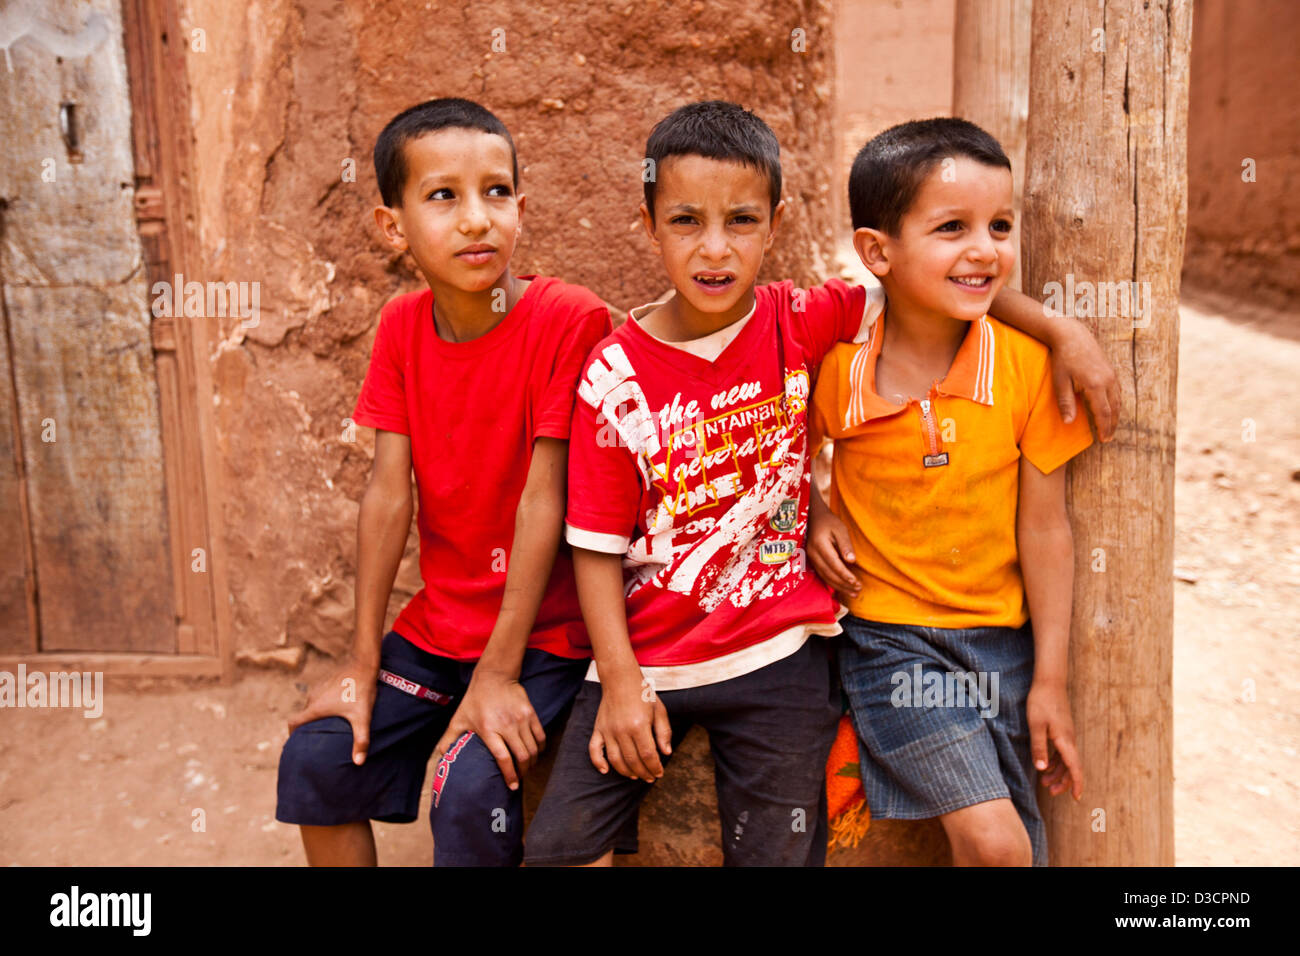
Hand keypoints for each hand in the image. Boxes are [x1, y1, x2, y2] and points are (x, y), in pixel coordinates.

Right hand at [287, 652, 378, 765]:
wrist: (364, 663)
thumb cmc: (361, 690)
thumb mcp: (362, 717)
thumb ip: (361, 740)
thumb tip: (359, 763)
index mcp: (316, 708)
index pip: (293, 723)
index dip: (291, 735)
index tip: (294, 743)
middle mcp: (313, 698)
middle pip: (303, 716)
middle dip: (306, 728)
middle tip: (313, 740)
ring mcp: (319, 688)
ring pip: (312, 706)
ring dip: (316, 716)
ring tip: (326, 727)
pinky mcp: (327, 682)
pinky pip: (321, 697)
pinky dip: (324, 706)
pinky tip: (336, 711)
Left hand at [433, 670, 542, 790]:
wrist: (494, 677)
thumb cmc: (475, 700)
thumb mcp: (459, 719)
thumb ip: (449, 739)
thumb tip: (440, 757)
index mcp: (489, 730)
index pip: (503, 758)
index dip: (509, 775)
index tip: (513, 786)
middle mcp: (507, 726)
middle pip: (522, 756)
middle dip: (524, 771)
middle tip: (521, 777)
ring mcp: (520, 719)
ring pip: (533, 748)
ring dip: (532, 762)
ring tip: (527, 767)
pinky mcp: (530, 713)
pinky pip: (540, 736)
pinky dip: (540, 748)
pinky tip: (536, 753)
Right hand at [589, 674, 671, 782]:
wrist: (620, 678)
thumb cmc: (642, 694)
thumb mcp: (659, 710)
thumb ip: (664, 732)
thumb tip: (666, 753)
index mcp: (639, 725)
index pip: (648, 755)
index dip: (655, 767)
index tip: (660, 773)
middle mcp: (622, 730)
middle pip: (633, 761)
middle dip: (644, 772)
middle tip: (651, 777)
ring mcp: (608, 730)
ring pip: (616, 760)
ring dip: (626, 772)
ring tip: (636, 776)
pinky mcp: (598, 728)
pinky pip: (594, 750)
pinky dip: (598, 762)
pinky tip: (606, 771)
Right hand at [807, 498, 859, 599]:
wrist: (813, 517)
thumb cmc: (829, 522)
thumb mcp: (840, 528)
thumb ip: (846, 544)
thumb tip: (852, 561)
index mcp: (820, 545)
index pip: (834, 564)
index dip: (845, 575)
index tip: (857, 582)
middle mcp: (813, 554)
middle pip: (829, 574)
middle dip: (844, 584)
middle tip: (858, 590)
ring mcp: (811, 559)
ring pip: (825, 577)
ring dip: (839, 587)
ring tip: (853, 593)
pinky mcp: (813, 561)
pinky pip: (822, 575)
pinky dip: (833, 583)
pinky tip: (843, 588)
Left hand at [1026, 680, 1083, 799]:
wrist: (1049, 683)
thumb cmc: (1040, 702)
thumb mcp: (1036, 726)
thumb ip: (1039, 747)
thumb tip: (1042, 769)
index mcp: (1065, 741)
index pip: (1074, 768)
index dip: (1076, 784)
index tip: (1076, 798)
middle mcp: (1069, 740)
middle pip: (1071, 767)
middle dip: (1063, 782)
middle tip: (1051, 792)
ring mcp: (1067, 735)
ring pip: (1066, 759)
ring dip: (1058, 772)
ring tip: (1045, 782)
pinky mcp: (1062, 730)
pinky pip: (1062, 751)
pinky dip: (1055, 761)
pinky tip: (1046, 765)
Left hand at [1049, 321, 1119, 441]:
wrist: (1072, 335)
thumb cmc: (1063, 358)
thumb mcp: (1060, 381)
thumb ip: (1065, 403)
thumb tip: (1068, 423)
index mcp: (1095, 384)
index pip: (1103, 412)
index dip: (1104, 428)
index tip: (1103, 440)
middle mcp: (1107, 380)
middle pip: (1114, 409)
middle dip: (1112, 425)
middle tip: (1108, 438)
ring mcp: (1111, 375)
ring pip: (1118, 401)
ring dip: (1116, 416)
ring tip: (1111, 428)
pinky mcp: (1111, 371)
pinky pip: (1117, 392)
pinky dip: (1116, 404)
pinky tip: (1111, 410)